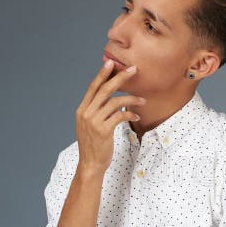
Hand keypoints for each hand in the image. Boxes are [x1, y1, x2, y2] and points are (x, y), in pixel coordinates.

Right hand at [75, 60, 145, 175]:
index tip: (111, 62)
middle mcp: (86, 113)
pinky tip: (137, 116)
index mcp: (82, 110)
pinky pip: (120, 116)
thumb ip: (96, 111)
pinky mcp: (103, 130)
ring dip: (132, 99)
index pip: (93, 87)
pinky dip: (130, 114)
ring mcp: (94, 121)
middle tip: (133, 70)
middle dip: (120, 78)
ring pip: (115, 102)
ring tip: (143, 100)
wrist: (90, 164)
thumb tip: (109, 98)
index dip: (102, 74)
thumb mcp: (90, 125)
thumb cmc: (95, 145)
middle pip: (105, 89)